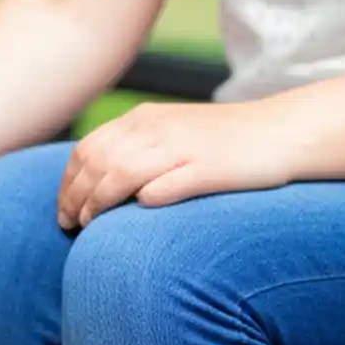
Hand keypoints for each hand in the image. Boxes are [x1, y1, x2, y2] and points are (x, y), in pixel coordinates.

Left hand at [57, 101, 295, 228]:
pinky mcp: (209, 168)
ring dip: (99, 202)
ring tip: (90, 226)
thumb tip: (96, 181)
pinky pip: (169, 182)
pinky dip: (148, 196)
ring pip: (123, 172)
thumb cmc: (222, 141)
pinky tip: (138, 212)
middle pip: (98, 163)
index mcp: (143, 119)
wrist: (280, 131)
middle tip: (69, 225)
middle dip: (76, 197)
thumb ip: (136, 149)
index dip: (68, 182)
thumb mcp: (171, 133)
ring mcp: (182, 147)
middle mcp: (156, 129)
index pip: (88, 150)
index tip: (64, 210)